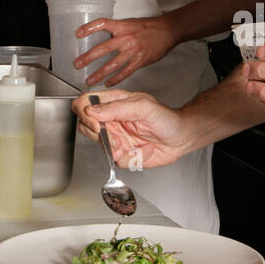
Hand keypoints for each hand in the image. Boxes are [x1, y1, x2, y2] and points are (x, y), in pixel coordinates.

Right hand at [73, 89, 190, 168]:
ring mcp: (116, 137)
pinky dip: (133, 157)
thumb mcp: (143, 107)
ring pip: (101, 146)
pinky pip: (118, 160)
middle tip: (117, 139)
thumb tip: (91, 111)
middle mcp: (111, 120)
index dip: (84, 114)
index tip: (95, 124)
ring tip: (132, 145)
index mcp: (113, 103)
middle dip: (101, 136)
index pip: (84, 103)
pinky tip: (144, 149)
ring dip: (116, 149)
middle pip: (86, 127)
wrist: (180, 138)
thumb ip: (117, 108)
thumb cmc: (166, 118)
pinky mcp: (124, 153)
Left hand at [74, 15, 178, 86]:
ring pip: (112, 64)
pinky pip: (125, 72)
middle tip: (77, 64)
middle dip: (88, 57)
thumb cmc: (148, 27)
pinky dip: (115, 79)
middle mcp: (126, 38)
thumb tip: (103, 37)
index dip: (89, 28)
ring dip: (99, 73)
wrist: (167, 31)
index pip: (102, 24)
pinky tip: (108, 83)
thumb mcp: (130, 23)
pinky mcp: (140, 60)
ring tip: (90, 80)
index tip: (78, 34)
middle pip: (103, 48)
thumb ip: (117, 30)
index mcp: (122, 26)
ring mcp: (133, 51)